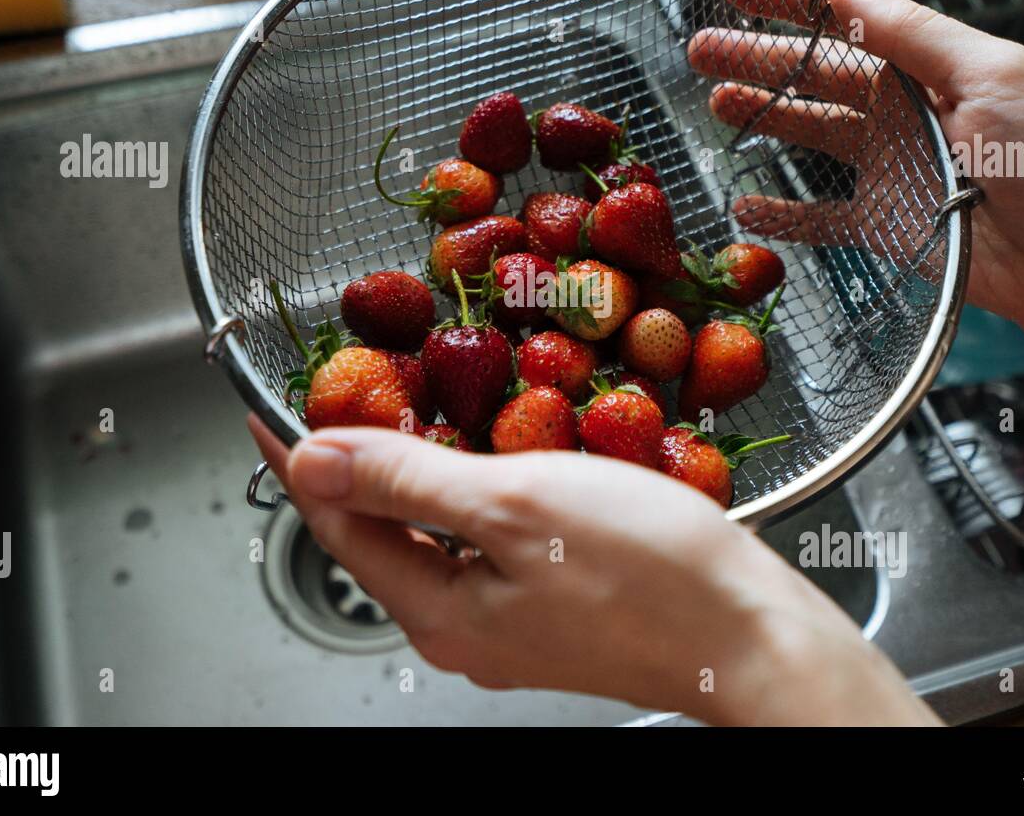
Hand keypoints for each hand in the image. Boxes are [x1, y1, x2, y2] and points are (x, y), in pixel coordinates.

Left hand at [250, 415, 938, 725]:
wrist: (755, 633)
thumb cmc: (650, 571)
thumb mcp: (513, 505)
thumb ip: (405, 483)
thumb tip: (310, 461)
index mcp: (439, 609)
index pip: (336, 523)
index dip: (298, 457)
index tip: (269, 404)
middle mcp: (465, 624)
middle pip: (382, 531)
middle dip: (355, 459)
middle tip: (343, 389)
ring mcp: (512, 617)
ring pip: (438, 531)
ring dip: (418, 466)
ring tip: (411, 403)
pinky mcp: (556, 601)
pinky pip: (490, 537)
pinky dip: (476, 485)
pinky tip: (498, 446)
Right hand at [688, 0, 1023, 419]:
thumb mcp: (992, 75)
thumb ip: (912, 35)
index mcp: (935, 68)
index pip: (850, 25)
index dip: (794, 5)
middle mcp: (910, 115)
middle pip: (818, 79)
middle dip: (759, 61)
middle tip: (703, 49)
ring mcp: (897, 172)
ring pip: (813, 139)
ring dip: (765, 121)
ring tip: (717, 105)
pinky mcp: (890, 229)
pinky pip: (824, 220)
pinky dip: (785, 217)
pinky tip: (748, 207)